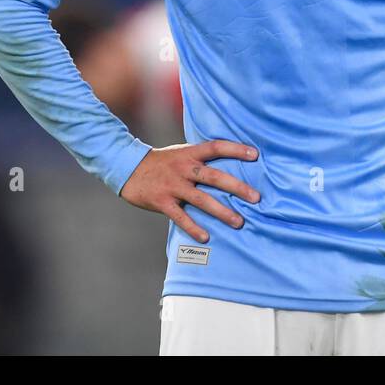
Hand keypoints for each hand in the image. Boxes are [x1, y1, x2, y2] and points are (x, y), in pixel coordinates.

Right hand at [120, 140, 261, 243]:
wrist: (128, 167)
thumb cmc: (161, 162)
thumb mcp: (181, 152)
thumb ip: (200, 158)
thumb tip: (228, 163)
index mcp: (189, 153)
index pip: (216, 147)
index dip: (236, 149)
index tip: (255, 155)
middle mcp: (184, 168)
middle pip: (214, 177)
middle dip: (236, 187)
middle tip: (256, 197)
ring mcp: (173, 186)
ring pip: (201, 199)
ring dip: (222, 211)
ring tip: (239, 222)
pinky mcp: (162, 201)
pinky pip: (180, 217)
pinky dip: (193, 227)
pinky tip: (206, 237)